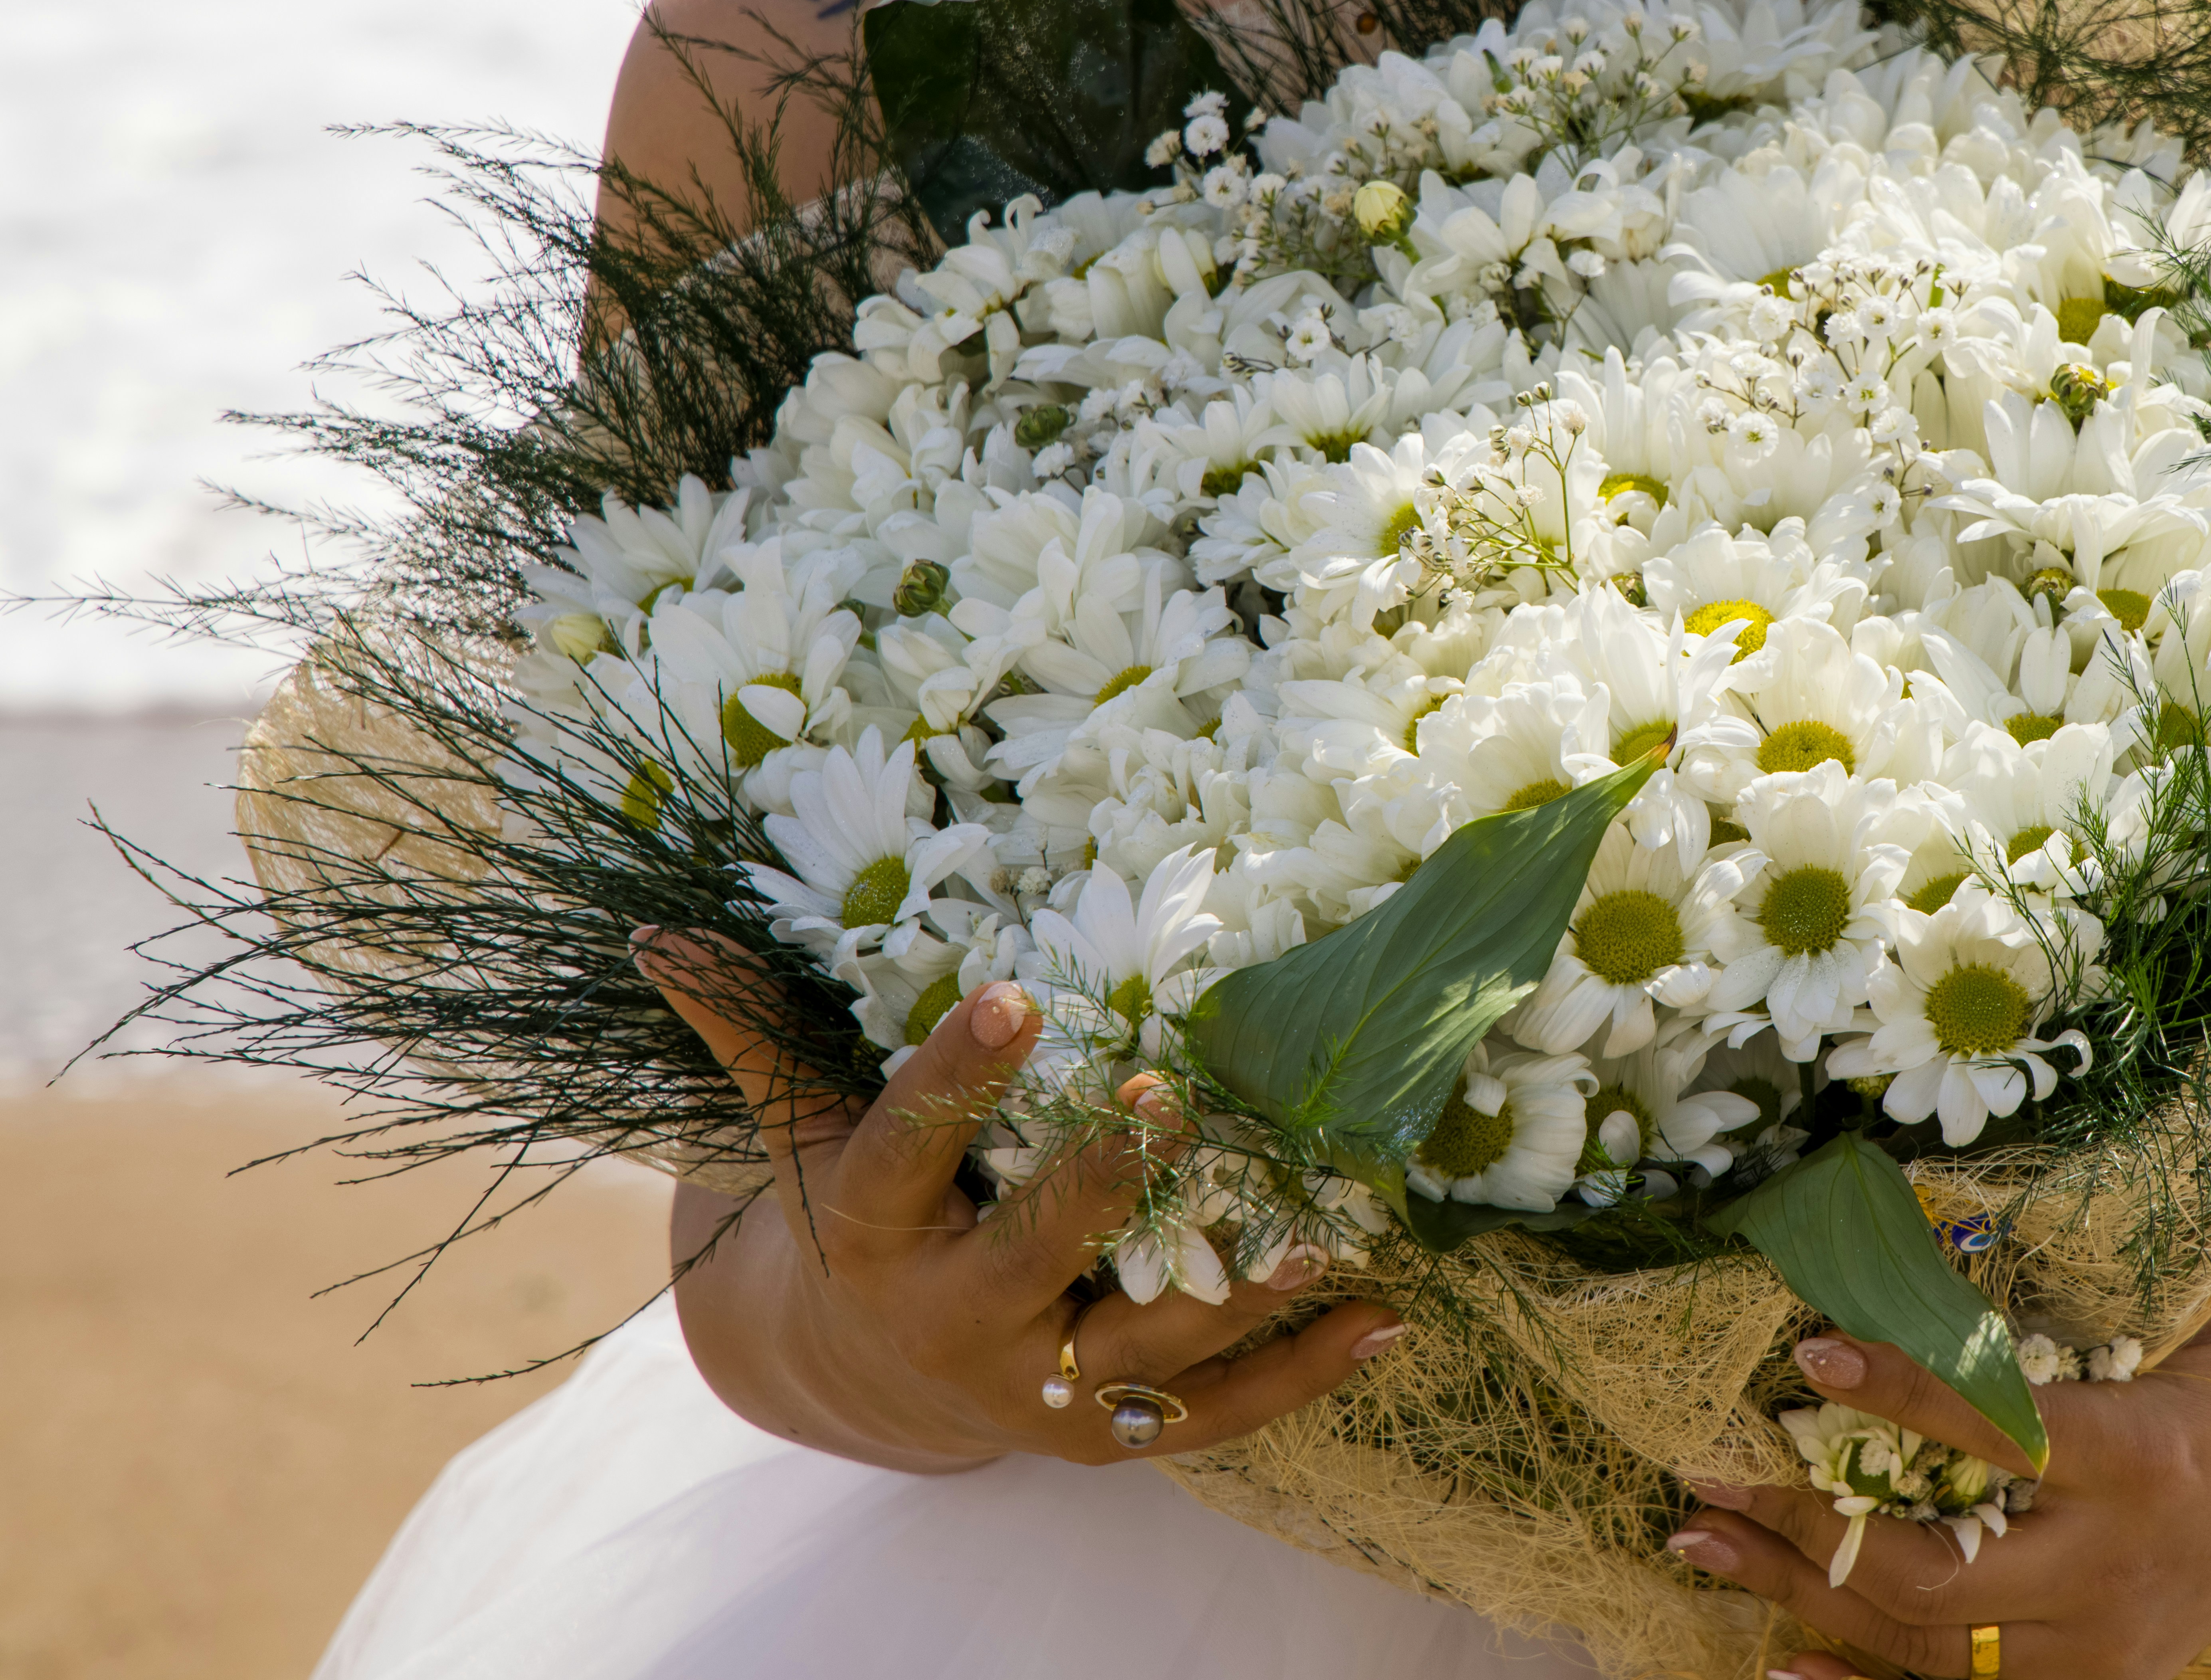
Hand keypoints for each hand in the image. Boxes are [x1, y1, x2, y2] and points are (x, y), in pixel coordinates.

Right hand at [640, 930, 1404, 1471]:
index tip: (1013, 994)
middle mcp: (953, 1319)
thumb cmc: (851, 1214)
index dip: (955, 1078)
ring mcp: (1039, 1389)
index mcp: (874, 1235)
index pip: (906, 1148)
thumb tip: (661, 938)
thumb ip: (750, 1032)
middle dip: (1096, 1191)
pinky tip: (1386, 1315)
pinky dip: (1304, 1373)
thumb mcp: (796, 1131)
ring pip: (1144, 1350)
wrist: (864, 1371)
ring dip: (1236, 1292)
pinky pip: (1216, 1416)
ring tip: (1323, 1227)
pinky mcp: (1111, 1435)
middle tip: (1169, 1106)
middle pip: (1028, 1259)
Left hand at [1668, 1234, 2210, 1678]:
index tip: (1811, 1351)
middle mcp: (2118, 1571)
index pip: (2007, 1434)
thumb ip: (2174, 1219)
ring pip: (1932, 1649)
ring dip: (1803, 1597)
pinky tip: (1777, 1663)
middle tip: (1709, 1470)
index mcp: (2149, 1461)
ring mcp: (2101, 1648)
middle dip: (1814, 1528)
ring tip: (1699, 1540)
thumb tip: (2122, 1096)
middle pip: (1942, 1577)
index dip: (1908, 1394)